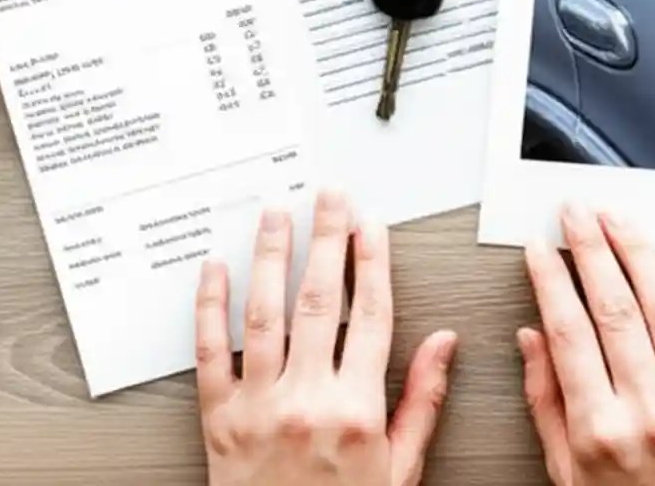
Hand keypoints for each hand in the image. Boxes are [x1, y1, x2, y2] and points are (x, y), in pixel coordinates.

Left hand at [195, 191, 458, 485]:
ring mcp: (258, 405)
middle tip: (329, 196)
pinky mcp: (218, 418)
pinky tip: (215, 269)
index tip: (372, 226)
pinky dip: (209, 306)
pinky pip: (209, 351)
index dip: (372, 263)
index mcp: (357, 410)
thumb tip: (445, 344)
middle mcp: (307, 400)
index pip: (371, 316)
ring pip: (264, 314)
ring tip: (277, 215)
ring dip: (271, 257)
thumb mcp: (401, 468)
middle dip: (327, 239)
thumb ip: (422, 400)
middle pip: (319, 300)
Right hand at [519, 205, 654, 485]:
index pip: (568, 330)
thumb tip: (531, 338)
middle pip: (613, 305)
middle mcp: (647, 410)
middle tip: (575, 213)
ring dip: (638, 251)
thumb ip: (545, 402)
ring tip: (618, 219)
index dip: (550, 278)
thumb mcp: (567, 474)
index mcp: (598, 429)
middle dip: (590, 246)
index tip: (539, 248)